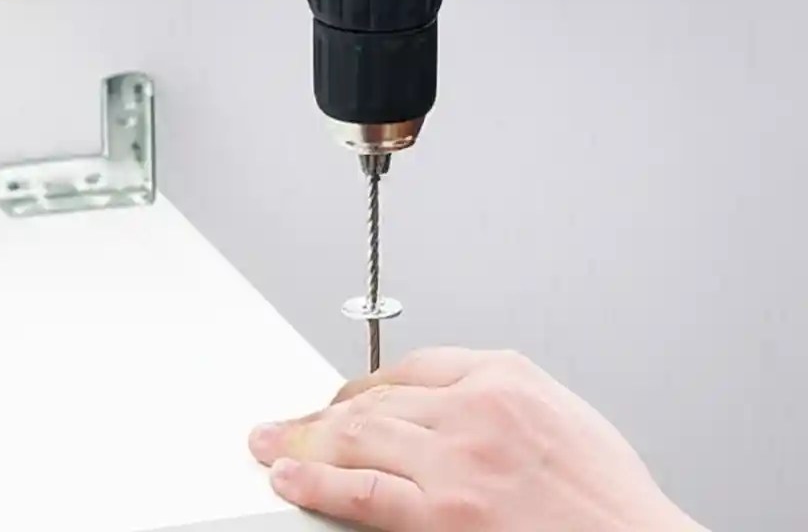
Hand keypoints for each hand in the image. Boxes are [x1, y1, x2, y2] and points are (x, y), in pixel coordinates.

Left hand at [248, 348, 704, 531]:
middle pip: (376, 399)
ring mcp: (455, 462)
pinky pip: (360, 491)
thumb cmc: (612, 503)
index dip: (364, 384)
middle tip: (289, 423)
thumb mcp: (564, 420)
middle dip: (323, 412)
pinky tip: (289, 479)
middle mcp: (475, 410)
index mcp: (507, 378)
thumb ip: (500, 403)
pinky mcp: (443, 515)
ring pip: (358, 436)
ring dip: (302, 440)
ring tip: (270, 445)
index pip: (413, 366)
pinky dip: (314, 482)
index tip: (344, 397)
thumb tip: (445, 409)